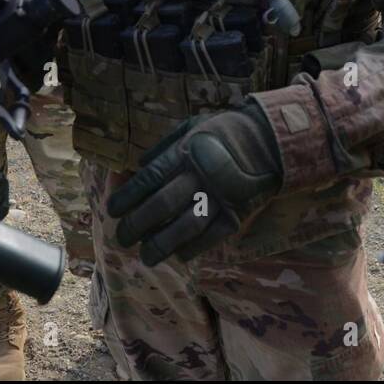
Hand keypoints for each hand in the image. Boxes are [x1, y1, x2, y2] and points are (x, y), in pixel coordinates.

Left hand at [106, 106, 281, 265]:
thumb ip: (165, 147)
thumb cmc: (225, 132)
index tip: (113, 211)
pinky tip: (178, 255)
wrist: (271, 141)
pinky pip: (211, 237)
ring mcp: (219, 197)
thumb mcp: (193, 127)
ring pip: (184, 227)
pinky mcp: (237, 213)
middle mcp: (199, 176)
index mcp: (186, 152)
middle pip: (161, 205)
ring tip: (146, 256)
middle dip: (136, 225)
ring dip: (161, 245)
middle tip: (122, 239)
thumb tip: (137, 167)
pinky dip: (192, 249)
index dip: (127, 197)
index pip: (149, 179)